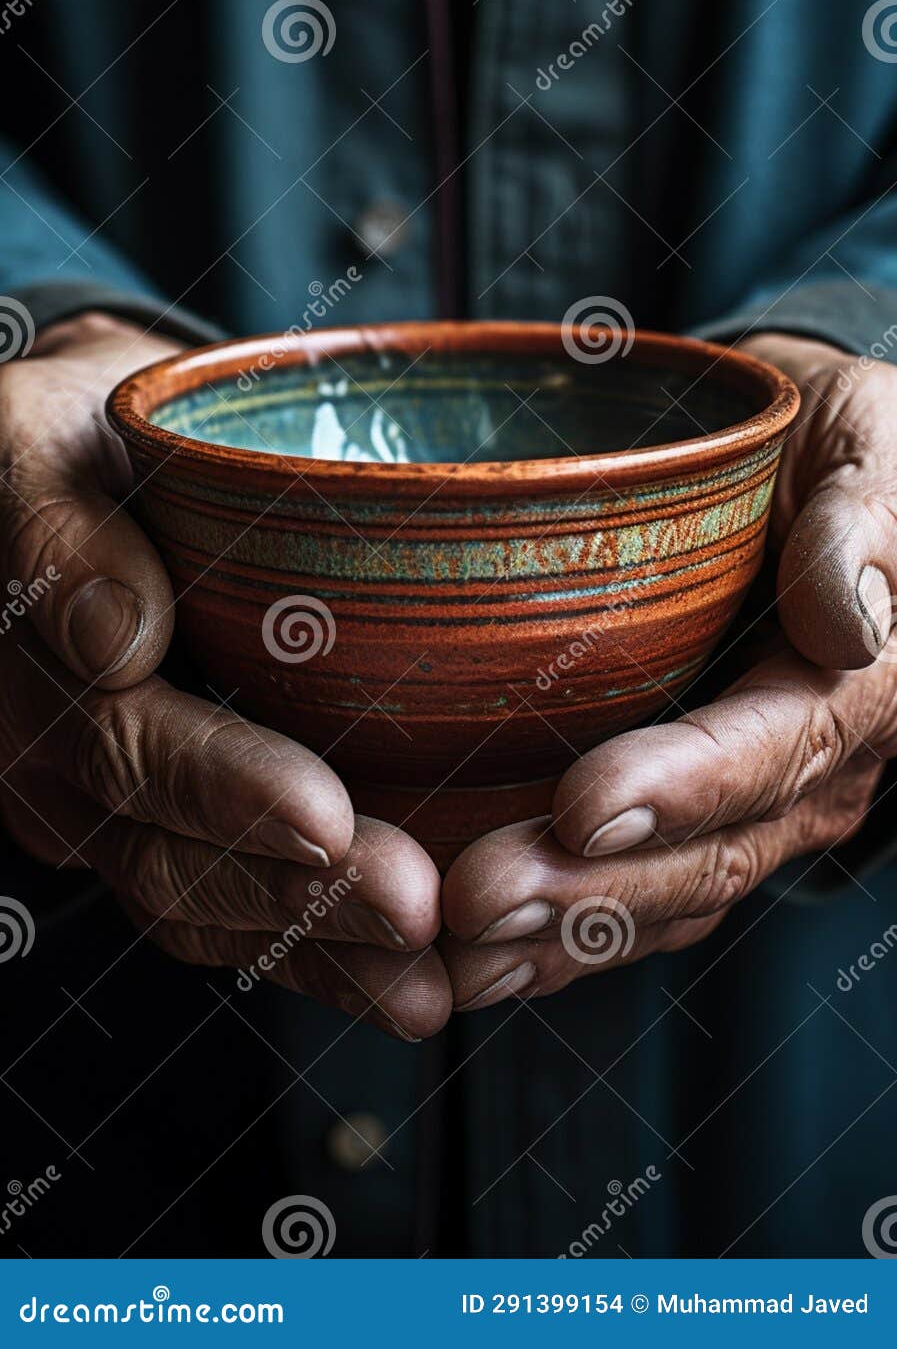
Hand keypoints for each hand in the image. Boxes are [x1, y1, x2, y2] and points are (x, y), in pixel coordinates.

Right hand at [0, 313, 449, 1039]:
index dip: (225, 792)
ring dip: (320, 950)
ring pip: (204, 906)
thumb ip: (65, 534)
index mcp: (30, 662)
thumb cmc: (75, 433)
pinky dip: (317, 958)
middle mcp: (54, 761)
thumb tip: (114, 638)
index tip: (327, 819)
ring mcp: (103, 811)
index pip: (124, 749)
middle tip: (417, 910)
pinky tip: (404, 986)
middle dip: (299, 895)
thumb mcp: (40, 441)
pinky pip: (228, 914)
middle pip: (172, 855)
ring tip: (428, 980)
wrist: (84, 462)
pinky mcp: (158, 831)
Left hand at [441, 333, 896, 1009]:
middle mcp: (819, 767)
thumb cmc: (832, 440)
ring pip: (670, 898)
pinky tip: (479, 958)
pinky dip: (565, 940)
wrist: (809, 468)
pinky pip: (644, 899)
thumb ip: (861, 525)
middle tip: (476, 896)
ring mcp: (761, 805)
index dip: (682, 788)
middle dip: (592, 889)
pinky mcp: (705, 816)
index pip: (775, 751)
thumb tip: (849, 620)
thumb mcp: (865, 443)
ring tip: (458, 947)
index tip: (582, 806)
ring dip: (564, 935)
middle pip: (712, 854)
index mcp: (862, 683)